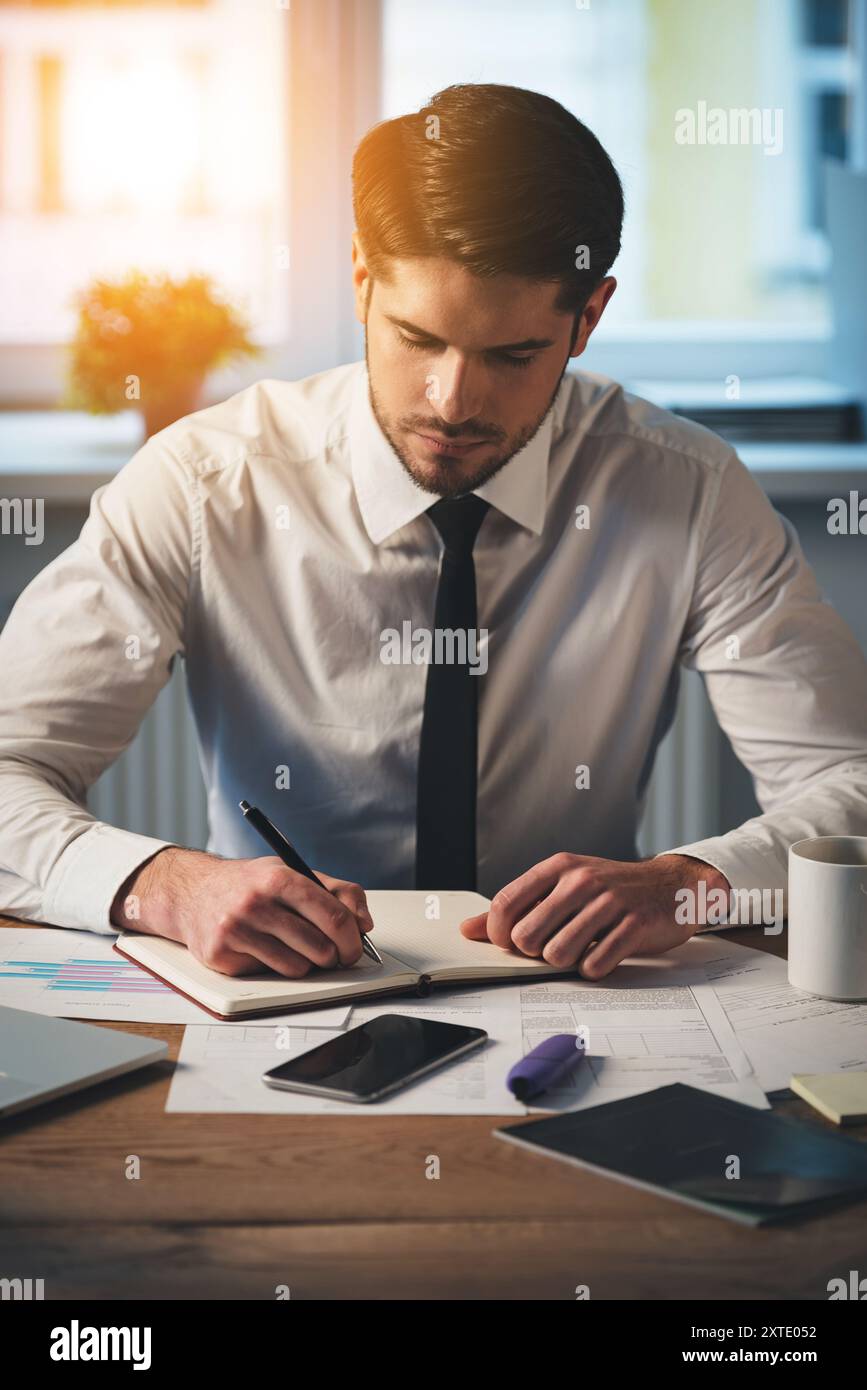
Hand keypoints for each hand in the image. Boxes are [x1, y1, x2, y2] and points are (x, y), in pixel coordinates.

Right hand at [110, 846, 372, 977]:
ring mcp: (236, 931)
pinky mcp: (221, 955)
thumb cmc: (249, 884)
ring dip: (304, 963)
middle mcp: (255, 903)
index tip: (355, 946)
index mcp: (279, 879)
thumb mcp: (290, 872)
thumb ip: (335, 891)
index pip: (333, 916)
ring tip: (293, 946)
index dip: (352, 938)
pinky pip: (268, 974)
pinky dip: (273, 966)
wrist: (191, 892)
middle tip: (332, 954)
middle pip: (319, 947)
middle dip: (333, 956)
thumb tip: (364, 922)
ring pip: (297, 967)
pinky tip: (261, 947)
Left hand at [459, 852, 729, 979]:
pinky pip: (595, 964)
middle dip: (534, 953)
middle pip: (527, 935)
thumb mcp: (563, 887)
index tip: (512, 944)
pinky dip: (593, 969)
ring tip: (578, 952)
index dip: (499, 934)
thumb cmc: (611, 889)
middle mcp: (581, 880)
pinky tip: (601, 957)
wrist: (671, 885)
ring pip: (558, 953)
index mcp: (558, 868)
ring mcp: (609, 902)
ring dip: (564, 963)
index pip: (506, 903)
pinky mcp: (635, 925)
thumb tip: (468, 929)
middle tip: (551, 947)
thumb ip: (517, 908)